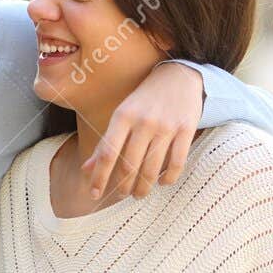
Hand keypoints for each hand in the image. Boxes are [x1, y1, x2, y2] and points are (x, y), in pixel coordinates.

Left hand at [85, 60, 200, 200]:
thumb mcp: (121, 115)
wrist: (179, 75)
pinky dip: (169, 178)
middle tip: (122, 196)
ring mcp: (166, 126)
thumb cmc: (144, 100)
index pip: (107, 153)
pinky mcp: (186, 129)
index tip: (94, 194)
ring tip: (139, 194)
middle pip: (129, 165)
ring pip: (152, 168)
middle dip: (123, 187)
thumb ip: (104, 143)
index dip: (99, 177)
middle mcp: (143, 121)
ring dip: (144, 187)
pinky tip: (162, 183)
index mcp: (122, 116)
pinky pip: (177, 162)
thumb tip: (87, 170)